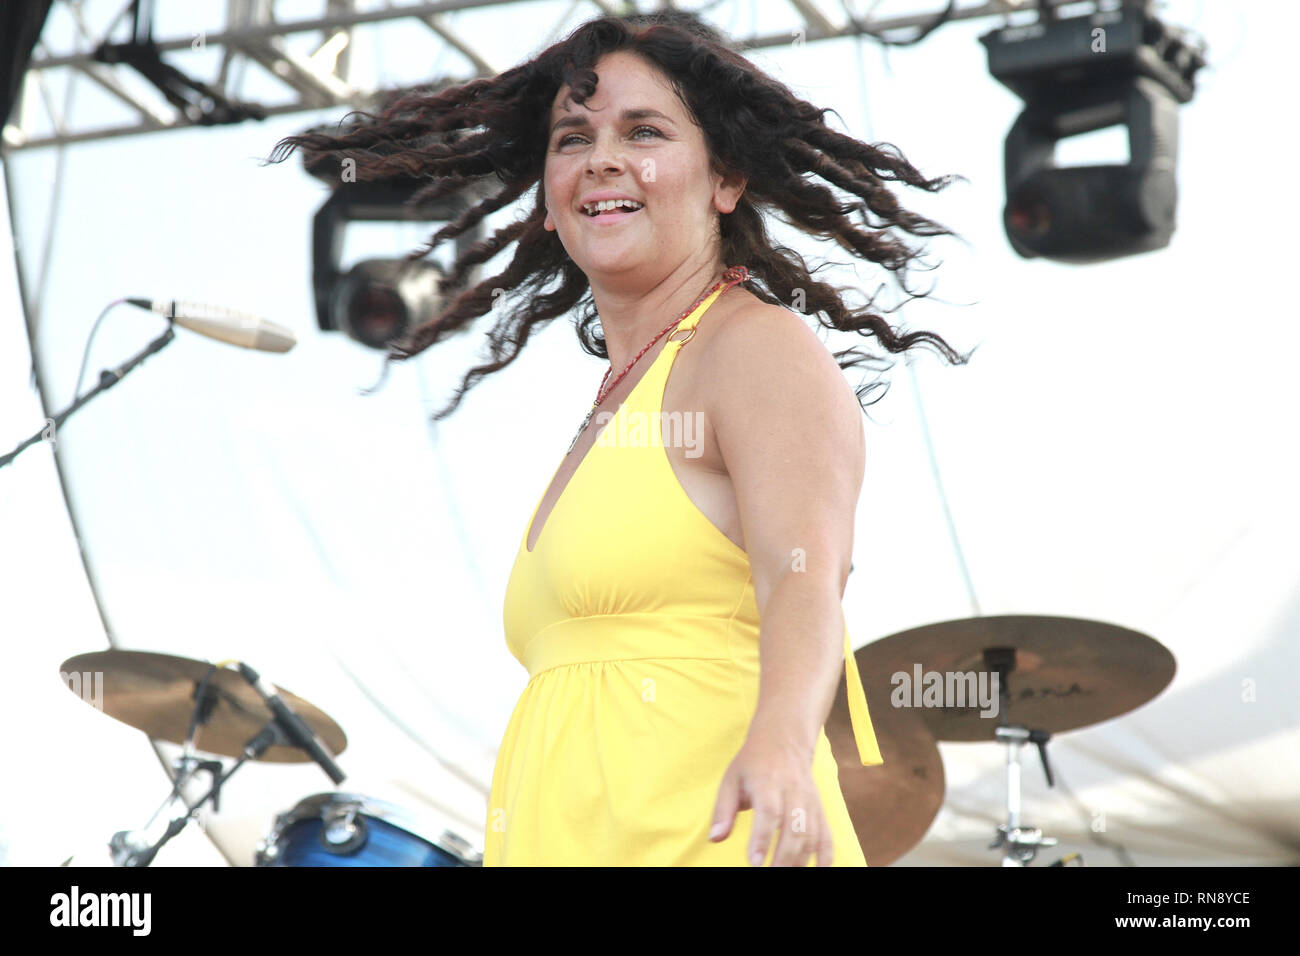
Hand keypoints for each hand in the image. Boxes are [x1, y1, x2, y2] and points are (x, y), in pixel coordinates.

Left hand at [708, 726, 832, 866]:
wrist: (784, 738)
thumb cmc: (753, 763)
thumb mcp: (731, 778)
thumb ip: (723, 810)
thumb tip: (714, 838)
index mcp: (768, 782)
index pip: (769, 813)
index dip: (763, 839)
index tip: (755, 862)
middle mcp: (793, 792)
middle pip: (795, 828)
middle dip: (784, 858)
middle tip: (771, 875)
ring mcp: (810, 801)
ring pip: (811, 834)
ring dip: (801, 861)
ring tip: (786, 876)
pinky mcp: (819, 808)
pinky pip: (827, 835)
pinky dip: (826, 856)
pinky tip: (820, 871)